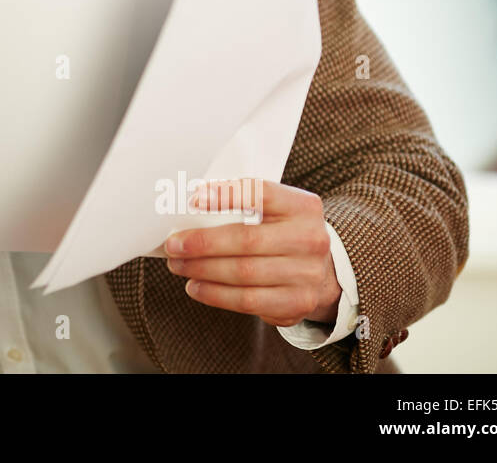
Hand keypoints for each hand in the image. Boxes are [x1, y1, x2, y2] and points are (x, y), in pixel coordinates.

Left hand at [163, 178, 341, 327]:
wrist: (322, 271)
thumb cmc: (282, 233)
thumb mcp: (276, 211)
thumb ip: (243, 205)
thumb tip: (190, 206)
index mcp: (303, 206)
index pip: (262, 193)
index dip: (227, 194)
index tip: (194, 199)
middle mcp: (310, 239)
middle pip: (246, 240)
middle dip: (202, 243)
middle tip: (174, 244)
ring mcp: (307, 274)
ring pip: (243, 273)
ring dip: (202, 270)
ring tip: (178, 265)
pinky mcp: (297, 303)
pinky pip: (248, 301)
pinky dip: (215, 294)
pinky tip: (196, 287)